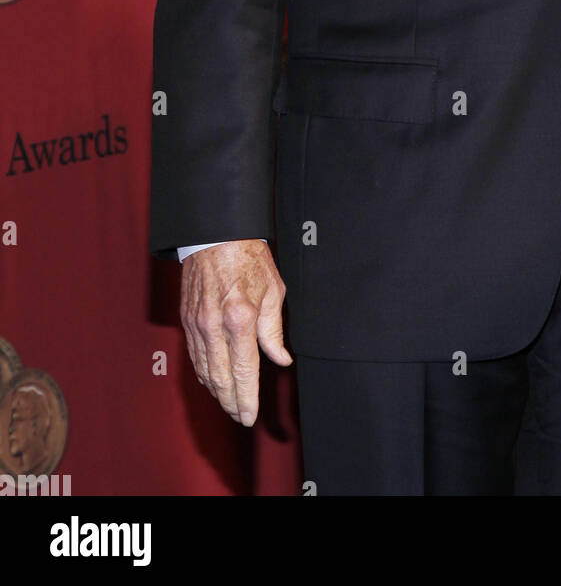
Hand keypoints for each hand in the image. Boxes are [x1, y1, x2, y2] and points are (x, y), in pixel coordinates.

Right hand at [180, 238, 291, 424]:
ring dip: (216, 391)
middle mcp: (215, 325)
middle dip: (230, 402)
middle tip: (239, 417)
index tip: (249, 416)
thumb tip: (281, 359)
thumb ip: (274, 330)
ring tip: (229, 404)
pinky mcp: (187, 320)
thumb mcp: (273, 290)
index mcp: (241, 318)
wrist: (215, 235)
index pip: (244, 371)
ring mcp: (197, 324)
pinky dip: (203, 373)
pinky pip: (194, 355)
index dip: (247, 398)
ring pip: (204, 370)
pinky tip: (212, 381)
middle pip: (221, 378)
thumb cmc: (249, 258)